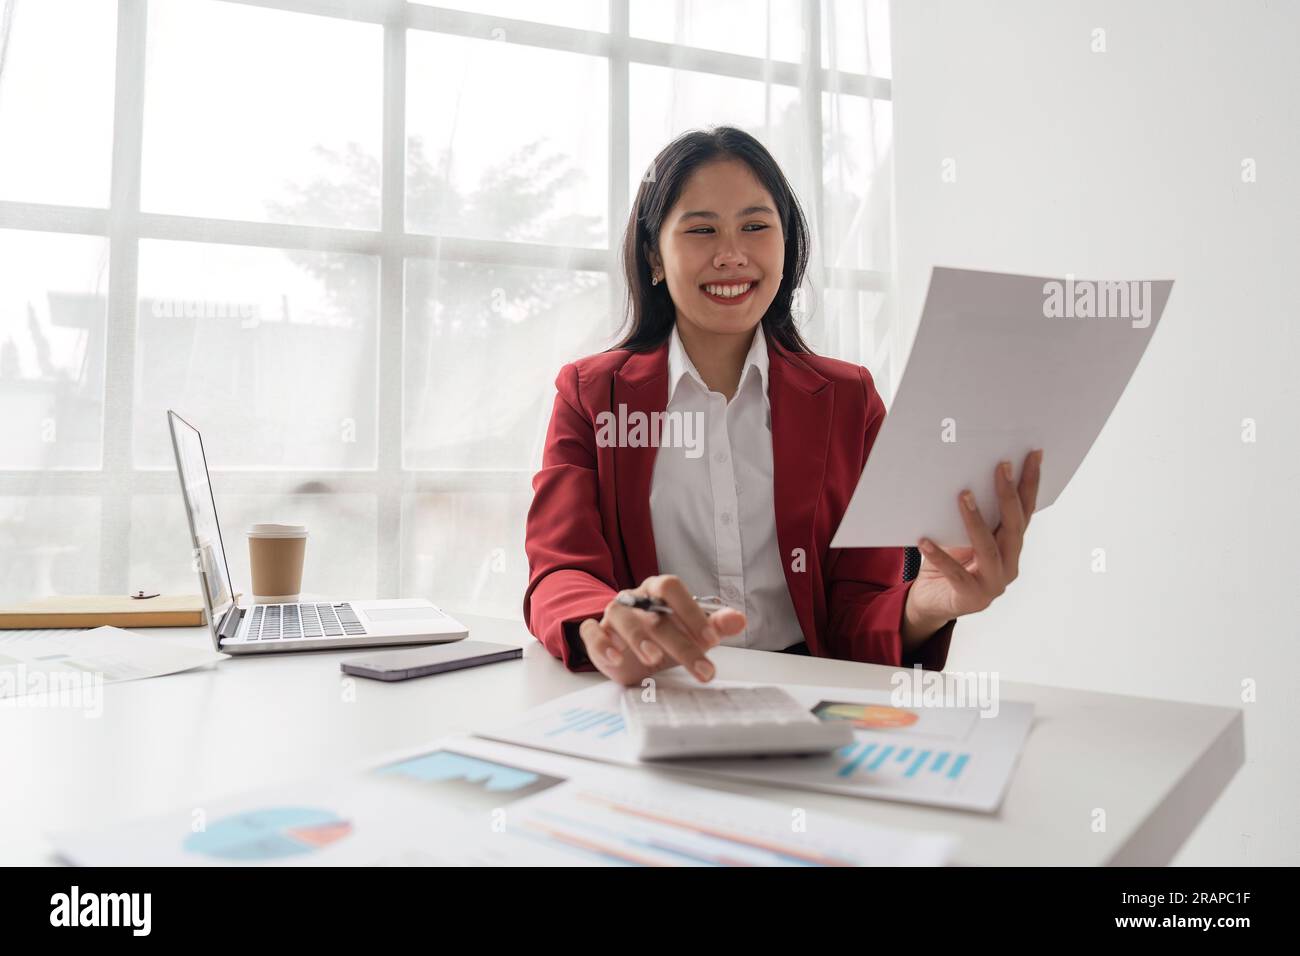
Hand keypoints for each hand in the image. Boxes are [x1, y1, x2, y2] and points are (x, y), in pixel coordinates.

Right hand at [577, 574, 746, 686]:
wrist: (627, 650)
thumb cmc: (662, 637)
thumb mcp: (690, 634)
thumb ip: (714, 625)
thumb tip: (739, 620)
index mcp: (657, 591)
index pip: (672, 588)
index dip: (692, 611)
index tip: (712, 639)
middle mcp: (634, 599)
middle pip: (655, 613)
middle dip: (681, 643)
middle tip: (702, 669)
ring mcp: (613, 615)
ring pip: (622, 618)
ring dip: (638, 638)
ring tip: (654, 659)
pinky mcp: (596, 633)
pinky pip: (592, 632)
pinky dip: (602, 644)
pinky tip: (616, 659)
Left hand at [907, 449, 1043, 626]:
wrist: (932, 602)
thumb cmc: (948, 563)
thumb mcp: (961, 535)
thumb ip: (970, 515)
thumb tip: (965, 478)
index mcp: (1011, 547)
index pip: (1025, 511)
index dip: (1031, 484)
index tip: (1033, 455)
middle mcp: (1009, 565)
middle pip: (1013, 526)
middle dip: (1008, 494)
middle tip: (1002, 466)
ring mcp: (993, 584)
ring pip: (988, 548)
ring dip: (976, 520)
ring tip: (963, 495)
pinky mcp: (971, 598)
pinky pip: (955, 573)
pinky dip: (940, 556)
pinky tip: (925, 541)